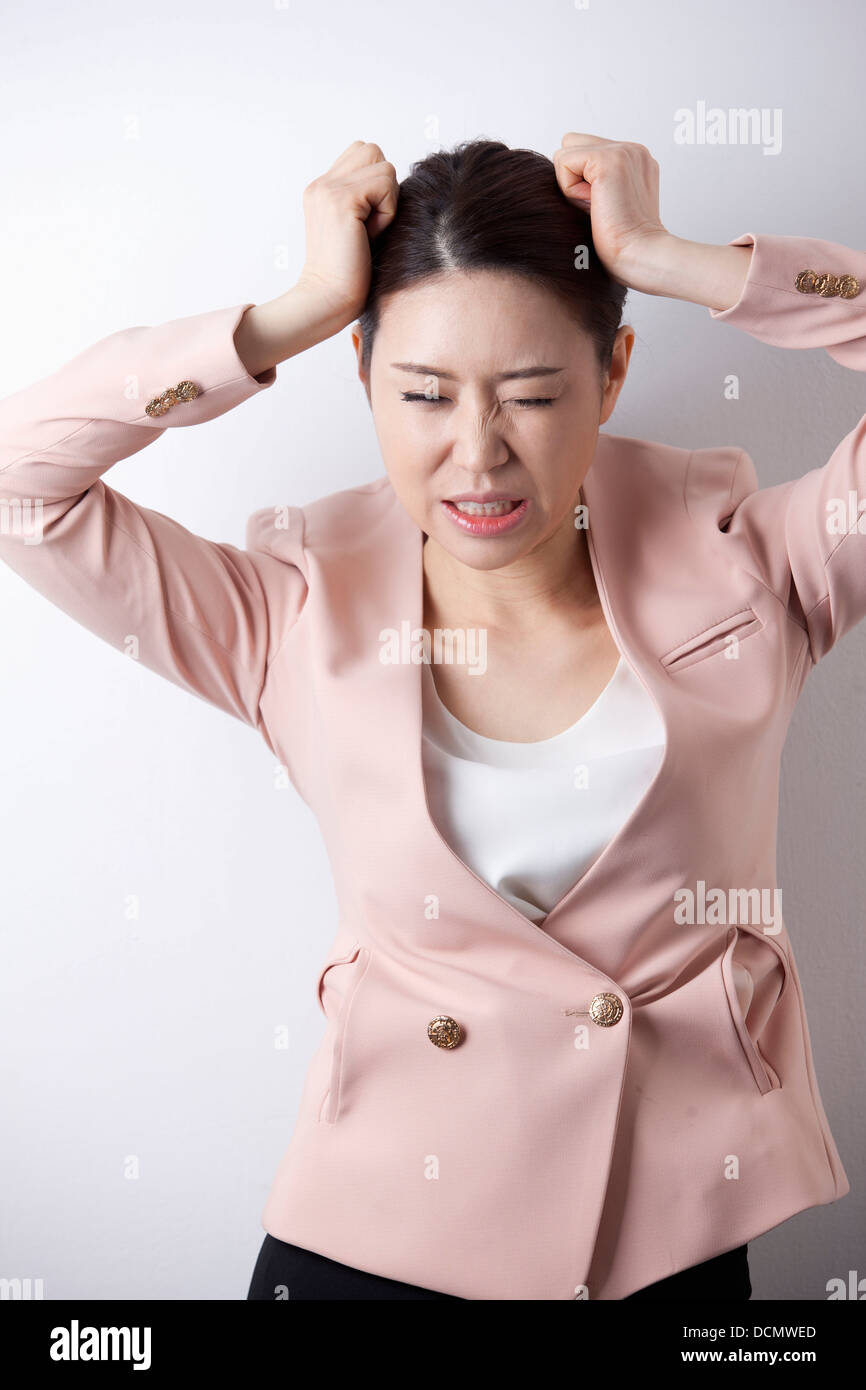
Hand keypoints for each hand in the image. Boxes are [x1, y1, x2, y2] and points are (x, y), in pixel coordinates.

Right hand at [294, 139, 398, 327]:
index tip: (366, 222)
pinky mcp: (341, 199)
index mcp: (322, 189)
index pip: (361, 154)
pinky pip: (385, 184)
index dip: (375, 185)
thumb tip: (392, 183)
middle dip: (383, 186)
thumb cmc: (348, 276)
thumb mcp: (357, 228)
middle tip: (370, 224)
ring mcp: (327, 188)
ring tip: (369, 230)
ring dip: (386, 200)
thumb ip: (364, 200)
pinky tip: (370, 235)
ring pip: (383, 165)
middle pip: (372, 151)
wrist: (327, 300)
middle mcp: (321, 184)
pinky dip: (387, 212)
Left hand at [553, 133, 672, 290]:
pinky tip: (594, 206)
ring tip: (598, 208)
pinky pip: (562, 162)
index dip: (580, 180)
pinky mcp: (609, 159)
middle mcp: (632, 150)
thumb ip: (593, 183)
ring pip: (565, 152)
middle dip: (573, 176)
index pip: (584, 150)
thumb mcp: (607, 205)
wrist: (640, 257)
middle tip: (597, 207)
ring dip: (571, 186)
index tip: (602, 208)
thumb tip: (561, 175)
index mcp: (634, 161)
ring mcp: (624, 150)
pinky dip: (569, 190)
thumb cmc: (623, 246)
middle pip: (571, 143)